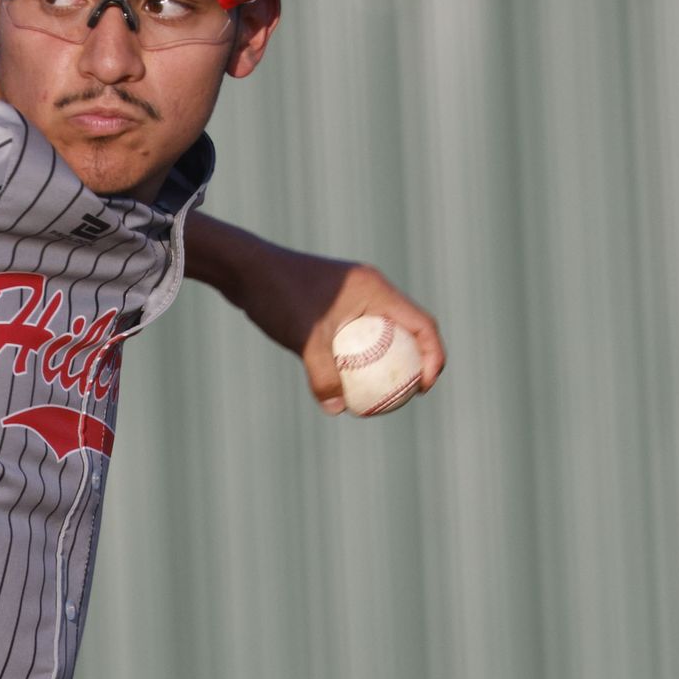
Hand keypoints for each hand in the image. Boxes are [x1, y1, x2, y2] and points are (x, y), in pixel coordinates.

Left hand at [227, 248, 445, 414]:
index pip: (422, 324)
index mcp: (376, 290)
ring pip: (383, 332)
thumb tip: (336, 409)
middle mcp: (371, 290)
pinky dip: (361, 356)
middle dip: (415, 362)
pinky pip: (358, 334)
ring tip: (381, 394)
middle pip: (408, 329)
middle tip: (408, 395)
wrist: (244, 268)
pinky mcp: (335, 304)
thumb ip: (323, 374)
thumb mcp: (304, 338)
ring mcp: (353, 296)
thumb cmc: (277, 295)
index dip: (434, 357)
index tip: (425, 387)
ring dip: (388, 360)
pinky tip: (348, 381)